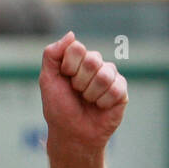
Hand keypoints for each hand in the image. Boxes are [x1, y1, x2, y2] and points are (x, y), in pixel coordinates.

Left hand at [39, 31, 127, 152]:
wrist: (72, 133)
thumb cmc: (58, 106)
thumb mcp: (47, 80)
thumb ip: (52, 54)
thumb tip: (71, 34)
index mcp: (76, 60)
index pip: (77, 48)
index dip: (68, 66)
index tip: (64, 79)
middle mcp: (95, 65)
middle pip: (92, 60)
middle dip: (79, 81)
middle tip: (76, 92)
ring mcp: (110, 77)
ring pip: (104, 75)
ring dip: (90, 93)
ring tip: (87, 100)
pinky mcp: (121, 91)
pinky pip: (116, 89)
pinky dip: (102, 102)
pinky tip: (99, 106)